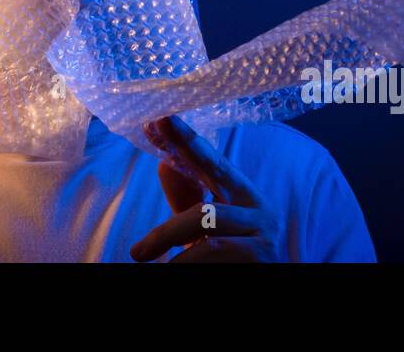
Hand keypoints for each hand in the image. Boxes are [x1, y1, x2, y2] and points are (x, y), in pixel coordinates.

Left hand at [131, 115, 291, 262]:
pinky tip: (172, 267)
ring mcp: (265, 234)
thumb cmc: (228, 254)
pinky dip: (186, 261)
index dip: (186, 139)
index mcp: (243, 192)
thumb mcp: (203, 222)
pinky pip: (212, 253)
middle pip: (211, 190)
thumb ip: (186, 193)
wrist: (262, 285)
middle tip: (138, 240)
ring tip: (141, 255)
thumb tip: (164, 159)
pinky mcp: (261, 257)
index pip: (212, 160)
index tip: (160, 118)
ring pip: (206, 221)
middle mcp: (259, 208)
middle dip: (172, 208)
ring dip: (167, 238)